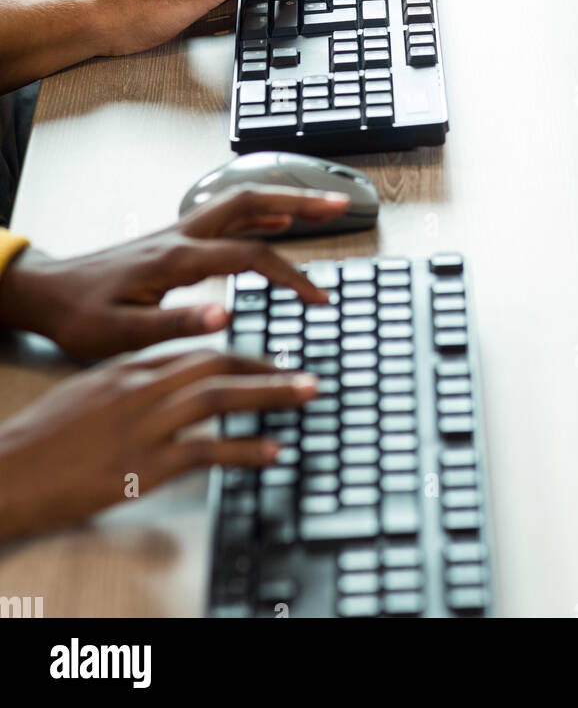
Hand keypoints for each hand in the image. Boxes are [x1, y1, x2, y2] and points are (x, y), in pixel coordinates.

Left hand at [0, 186, 346, 359]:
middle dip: (301, 201)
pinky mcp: (175, 239)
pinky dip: (260, 212)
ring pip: (242, 202)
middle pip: (253, 203)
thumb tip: (226, 316)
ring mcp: (179, 232)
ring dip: (285, 199)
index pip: (251, 256)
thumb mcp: (121, 335)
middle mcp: (182, 235)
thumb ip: (174, 325)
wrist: (47, 295)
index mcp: (176, 259)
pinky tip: (277, 221)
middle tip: (342, 203)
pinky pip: (228, 215)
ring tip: (324, 205)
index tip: (318, 299)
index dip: (291, 276)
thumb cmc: (80, 318)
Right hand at [0, 349, 316, 542]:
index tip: (271, 361)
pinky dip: (245, 450)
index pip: (198, 350)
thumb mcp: (91, 392)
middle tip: (306, 375)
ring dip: (270, 395)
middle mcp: (142, 387)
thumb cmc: (45, 436)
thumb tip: (172, 385)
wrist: (10, 468)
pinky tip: (271, 452)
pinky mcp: (143, 465)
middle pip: (217, 365)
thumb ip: (134, 384)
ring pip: (220, 398)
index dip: (241, 355)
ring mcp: (144, 425)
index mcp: (130, 366)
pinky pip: (206, 451)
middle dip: (268, 368)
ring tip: (306, 395)